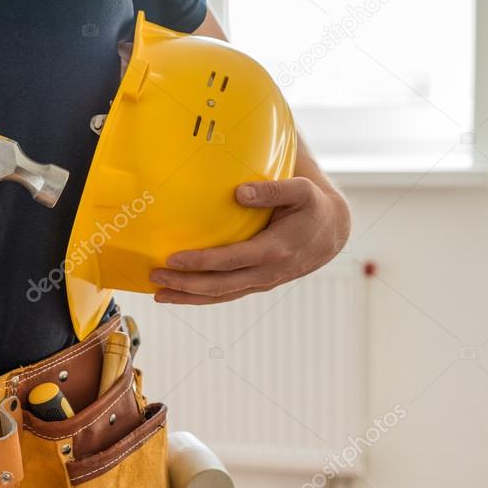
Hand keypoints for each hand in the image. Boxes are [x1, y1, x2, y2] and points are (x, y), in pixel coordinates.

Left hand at [150, 177, 349, 304]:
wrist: (333, 233)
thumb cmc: (312, 206)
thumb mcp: (301, 191)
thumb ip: (272, 190)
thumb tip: (239, 191)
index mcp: (275, 249)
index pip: (231, 260)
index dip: (202, 261)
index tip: (174, 258)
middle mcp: (267, 272)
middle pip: (220, 285)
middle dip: (186, 285)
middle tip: (155, 277)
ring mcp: (262, 282)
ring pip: (222, 296)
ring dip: (189, 297)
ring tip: (159, 294)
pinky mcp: (257, 284)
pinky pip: (227, 294)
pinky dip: (202, 297)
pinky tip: (180, 294)